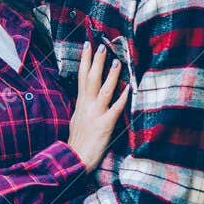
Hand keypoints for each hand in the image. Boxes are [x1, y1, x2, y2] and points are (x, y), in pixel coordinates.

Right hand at [68, 41, 128, 167]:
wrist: (75, 158)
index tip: (87, 45)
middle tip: (101, 46)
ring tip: (116, 61)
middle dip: (96, 61)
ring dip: (110, 75)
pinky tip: (129, 88)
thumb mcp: (77, 118)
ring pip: (104, 90)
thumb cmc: (77, 140)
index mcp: (81, 103)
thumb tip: (86, 95)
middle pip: (91, 79)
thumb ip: (83, 105)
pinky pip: (115, 109)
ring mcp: (96, 114)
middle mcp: (87, 105)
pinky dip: (122, 98)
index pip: (82, 76)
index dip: (85, 60)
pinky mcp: (105, 124)